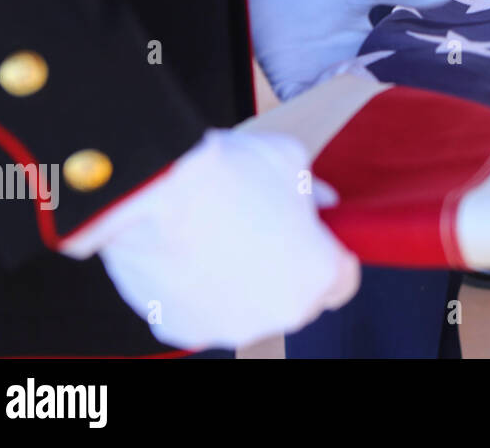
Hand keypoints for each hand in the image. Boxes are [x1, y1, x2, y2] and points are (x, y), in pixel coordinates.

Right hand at [59, 128, 359, 350]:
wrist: (147, 190)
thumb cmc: (228, 171)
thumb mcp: (289, 161)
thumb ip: (312, 190)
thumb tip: (320, 202)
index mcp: (317, 275)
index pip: (343, 282)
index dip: (331, 255)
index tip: (314, 237)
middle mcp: (279, 313)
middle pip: (296, 297)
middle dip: (287, 268)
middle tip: (263, 228)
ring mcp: (229, 326)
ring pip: (248, 308)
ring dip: (242, 280)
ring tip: (216, 234)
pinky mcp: (182, 329)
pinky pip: (202, 310)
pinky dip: (199, 288)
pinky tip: (186, 251)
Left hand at [247, 0, 454, 100]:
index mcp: (375, 40)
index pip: (402, 62)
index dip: (418, 70)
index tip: (440, 75)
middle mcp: (354, 61)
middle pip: (379, 88)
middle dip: (393, 94)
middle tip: (413, 95)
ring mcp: (325, 76)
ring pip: (349, 102)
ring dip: (360, 103)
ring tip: (374, 95)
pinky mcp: (296, 85)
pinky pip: (314, 105)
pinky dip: (323, 107)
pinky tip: (336, 97)